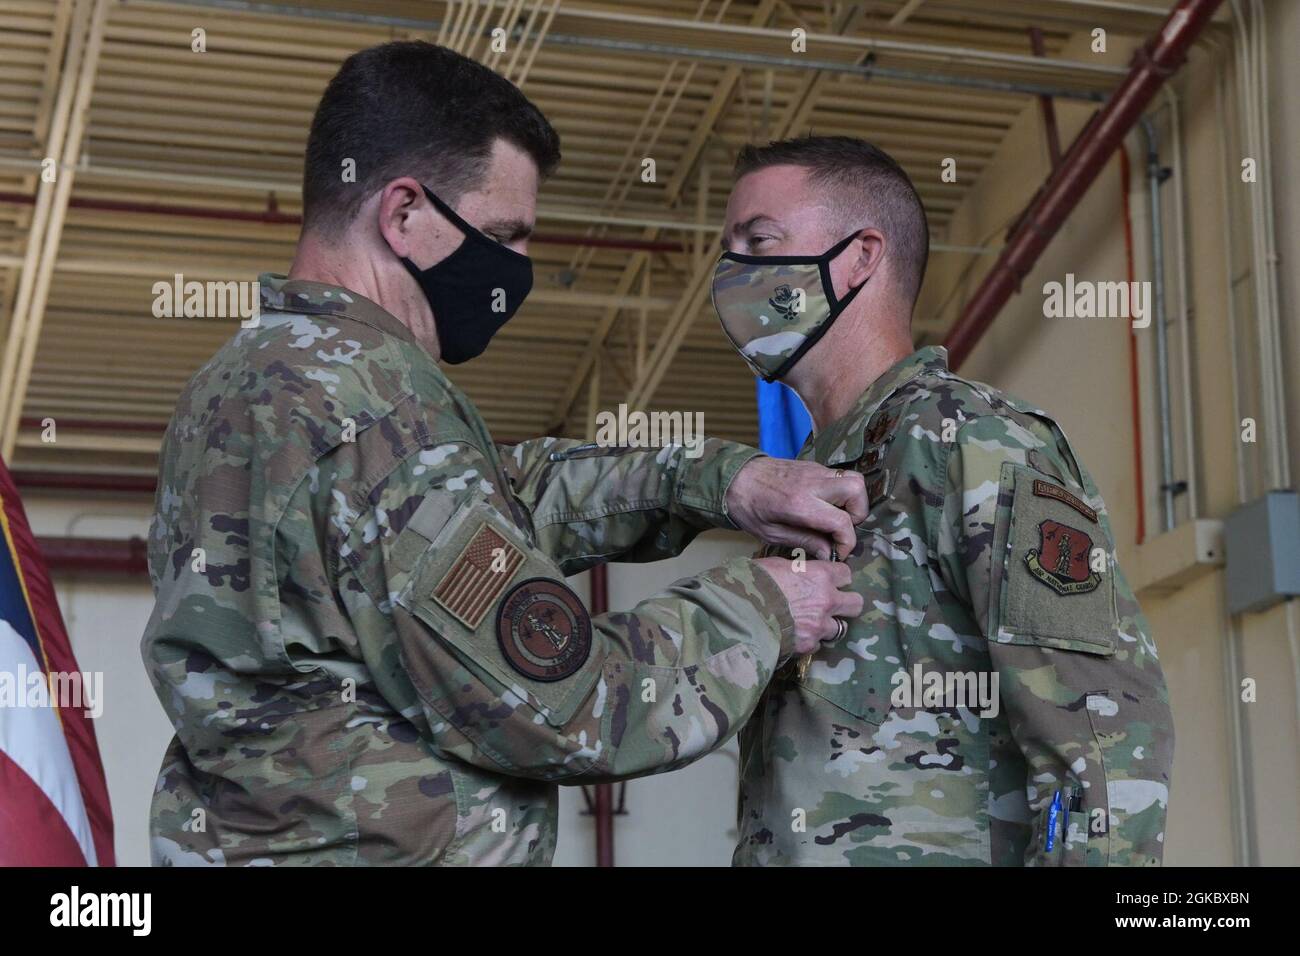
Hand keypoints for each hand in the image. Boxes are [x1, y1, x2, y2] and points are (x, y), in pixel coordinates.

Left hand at [727, 457, 868, 560]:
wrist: (733, 477)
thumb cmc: (747, 507)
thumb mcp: (772, 533)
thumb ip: (804, 542)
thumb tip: (830, 553)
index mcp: (799, 504)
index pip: (841, 521)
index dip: (847, 542)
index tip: (838, 551)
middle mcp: (812, 483)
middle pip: (857, 489)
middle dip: (858, 513)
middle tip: (842, 528)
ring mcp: (814, 470)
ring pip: (853, 478)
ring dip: (852, 500)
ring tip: (836, 517)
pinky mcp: (813, 466)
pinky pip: (838, 476)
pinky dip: (840, 492)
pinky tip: (823, 506)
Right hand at [754, 557, 863, 655]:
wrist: (739, 614)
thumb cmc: (752, 583)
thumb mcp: (775, 565)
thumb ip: (796, 570)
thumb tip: (799, 573)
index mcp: (820, 575)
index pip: (846, 574)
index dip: (838, 577)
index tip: (830, 581)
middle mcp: (826, 600)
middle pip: (856, 604)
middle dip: (846, 604)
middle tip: (831, 604)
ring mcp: (819, 626)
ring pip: (840, 628)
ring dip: (828, 626)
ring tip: (811, 624)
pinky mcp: (808, 645)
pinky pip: (817, 644)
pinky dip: (809, 641)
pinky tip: (795, 635)